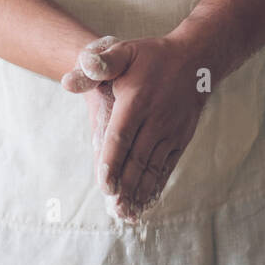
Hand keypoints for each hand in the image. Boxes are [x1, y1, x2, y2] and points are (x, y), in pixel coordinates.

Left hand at [62, 33, 207, 219]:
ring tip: (128, 213)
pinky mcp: (182, 138)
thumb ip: (97, 65)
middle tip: (115, 208)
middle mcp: (156, 120)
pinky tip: (147, 201)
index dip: (112, 162)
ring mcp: (171, 131)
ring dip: (140, 191)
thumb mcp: (123, 51)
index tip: (105, 185)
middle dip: (126, 186)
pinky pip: (168, 165)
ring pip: (153, 166)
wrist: (197, 58)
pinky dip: (157, 185)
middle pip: (138, 158)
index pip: (122, 136)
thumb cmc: (153, 56)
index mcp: (137, 101)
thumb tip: (67, 81)